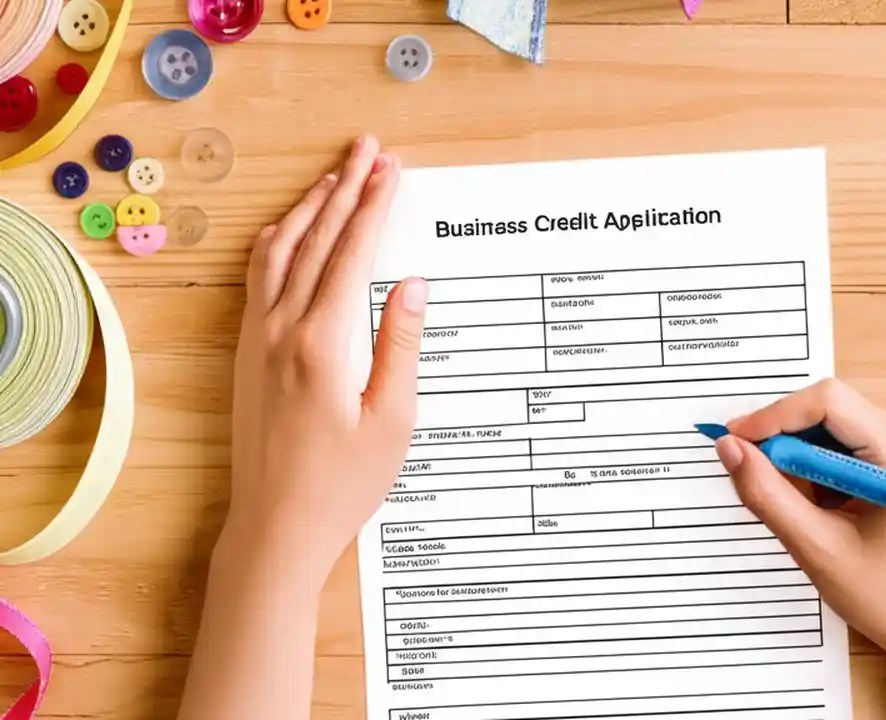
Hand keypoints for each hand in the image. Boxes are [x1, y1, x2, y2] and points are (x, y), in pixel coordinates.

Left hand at [226, 135, 423, 583]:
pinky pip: (259, 278)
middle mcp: (282, 330)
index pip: (352, 254)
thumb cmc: (342, 484)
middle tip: (368, 149)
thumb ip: (402, 346)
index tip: (391, 169)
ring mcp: (257, 340)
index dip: (373, 206)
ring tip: (336, 176)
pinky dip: (279, 241)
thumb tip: (414, 286)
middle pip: (315, 240)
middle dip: (344, 188)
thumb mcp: (393, 420)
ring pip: (279, 252)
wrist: (275, 527)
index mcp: (323, 343)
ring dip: (309, 208)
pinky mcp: (247, 354)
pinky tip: (292, 231)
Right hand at [714, 379, 885, 719]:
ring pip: (832, 425)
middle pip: (829, 408)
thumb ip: (767, 494)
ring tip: (797, 508)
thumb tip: (729, 448)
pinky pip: (845, 442)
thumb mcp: (816, 548)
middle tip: (753, 478)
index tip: (735, 441)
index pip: (828, 401)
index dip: (774, 416)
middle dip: (783, 439)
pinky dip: (817, 468)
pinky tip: (819, 508)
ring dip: (799, 458)